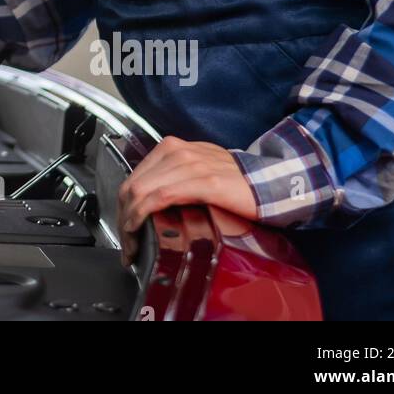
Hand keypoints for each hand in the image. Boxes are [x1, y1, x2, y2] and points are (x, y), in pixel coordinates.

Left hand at [116, 137, 258, 267]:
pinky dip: (144, 214)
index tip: (123, 229)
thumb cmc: (235, 182)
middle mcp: (177, 151)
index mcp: (172, 148)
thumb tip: (146, 200)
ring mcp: (190, 164)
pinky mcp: (204, 181)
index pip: (134, 177)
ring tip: (132, 245)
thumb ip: (171, 178)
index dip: (122, 205)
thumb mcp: (196, 171)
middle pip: (132, 185)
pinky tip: (141, 229)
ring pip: (141, 191)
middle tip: (126, 244)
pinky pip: (161, 196)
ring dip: (129, 222)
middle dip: (122, 217)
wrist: (271, 182)